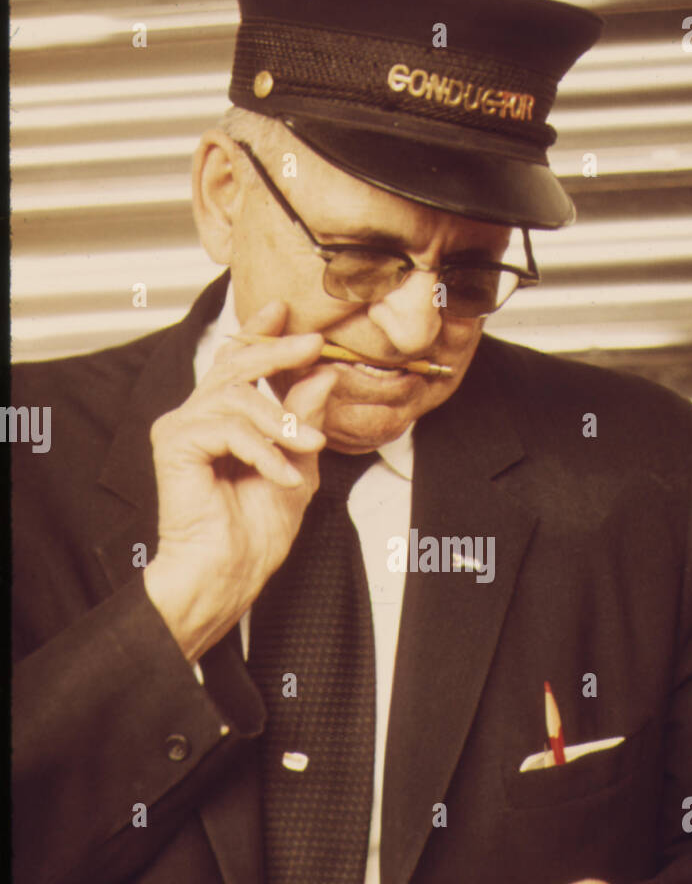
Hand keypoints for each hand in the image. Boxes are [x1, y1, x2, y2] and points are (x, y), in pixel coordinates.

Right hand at [144, 300, 335, 661]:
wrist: (228, 573)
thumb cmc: (255, 532)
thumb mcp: (297, 465)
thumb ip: (303, 419)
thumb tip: (323, 373)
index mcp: (221, 420)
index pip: (237, 363)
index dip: (259, 332)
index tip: (285, 310)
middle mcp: (195, 417)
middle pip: (234, 364)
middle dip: (278, 351)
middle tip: (314, 343)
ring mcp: (181, 428)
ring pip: (236, 396)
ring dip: (281, 420)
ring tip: (308, 446)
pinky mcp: (176, 444)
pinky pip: (228, 428)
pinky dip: (263, 450)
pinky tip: (282, 475)